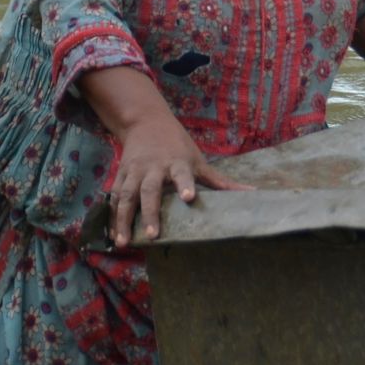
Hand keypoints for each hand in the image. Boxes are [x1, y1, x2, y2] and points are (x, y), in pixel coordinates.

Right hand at [78, 63, 252, 245]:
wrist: (145, 121)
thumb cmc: (178, 145)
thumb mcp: (199, 160)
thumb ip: (220, 181)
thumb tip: (252, 193)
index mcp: (176, 162)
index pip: (182, 174)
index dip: (185, 184)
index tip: (188, 197)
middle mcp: (153, 168)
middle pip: (149, 191)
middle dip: (149, 213)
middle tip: (152, 235)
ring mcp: (134, 172)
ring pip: (125, 197)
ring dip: (123, 220)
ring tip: (124, 242)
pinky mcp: (121, 176)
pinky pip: (114, 198)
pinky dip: (112, 217)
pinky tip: (114, 236)